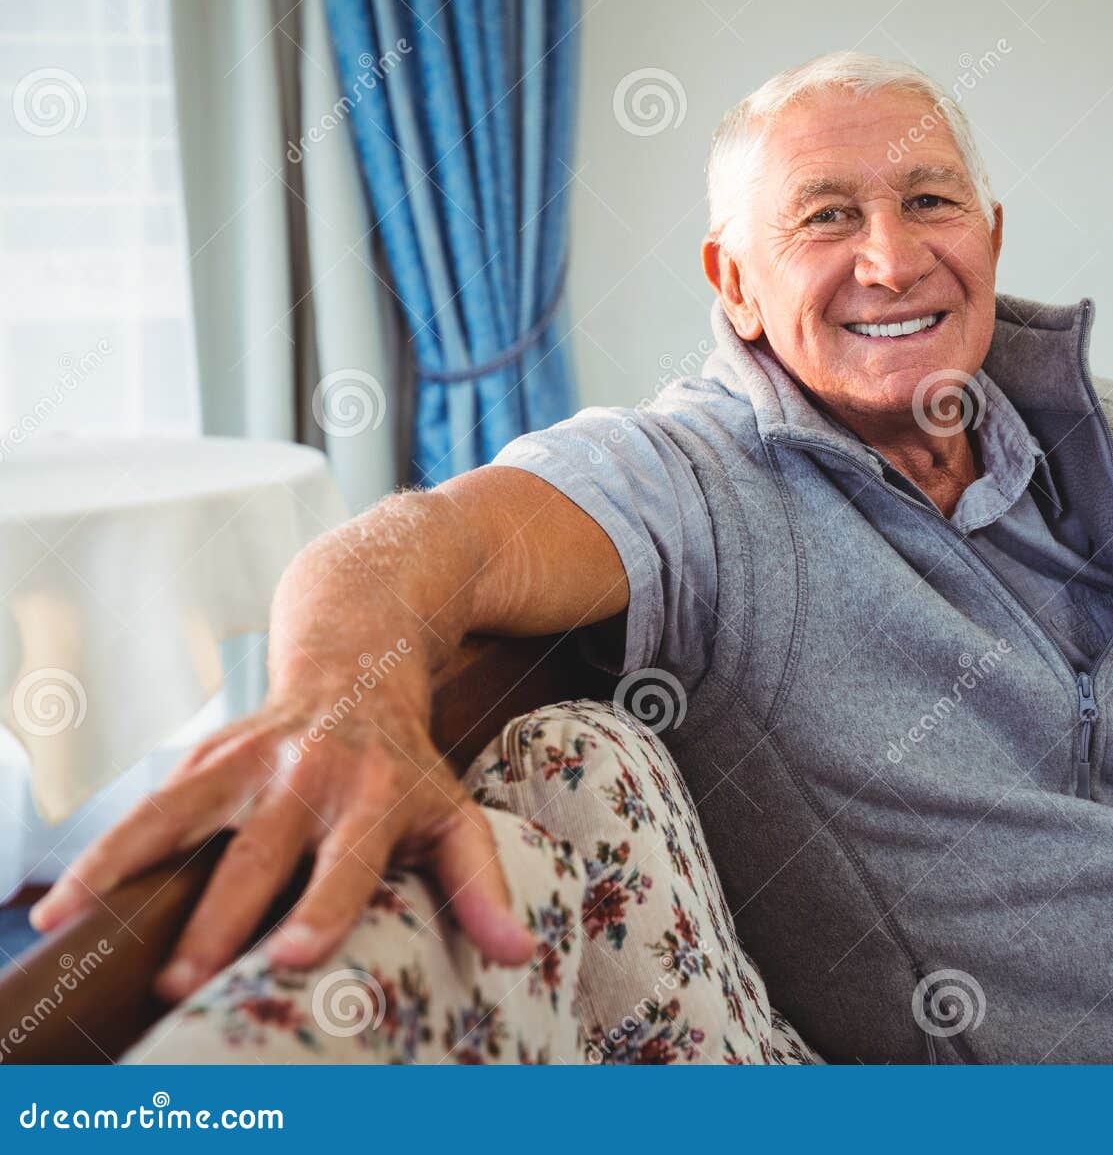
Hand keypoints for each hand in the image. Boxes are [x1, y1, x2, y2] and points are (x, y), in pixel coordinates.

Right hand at [28, 687, 537, 1002]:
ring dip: (126, 871)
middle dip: (219, 917)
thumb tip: (521, 958)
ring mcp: (248, 762)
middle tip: (182, 982)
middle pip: (257, 854)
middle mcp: (308, 777)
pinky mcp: (203, 756)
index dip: (322, 907)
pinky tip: (60, 906)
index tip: (293, 955)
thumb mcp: (455, 815)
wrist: (358, 661)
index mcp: (374, 796)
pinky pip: (146, 807)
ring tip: (76, 926)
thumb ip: (481, 885)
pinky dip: (101, 852)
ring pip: (178, 817)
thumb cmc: (407, 767)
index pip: (347, 861)